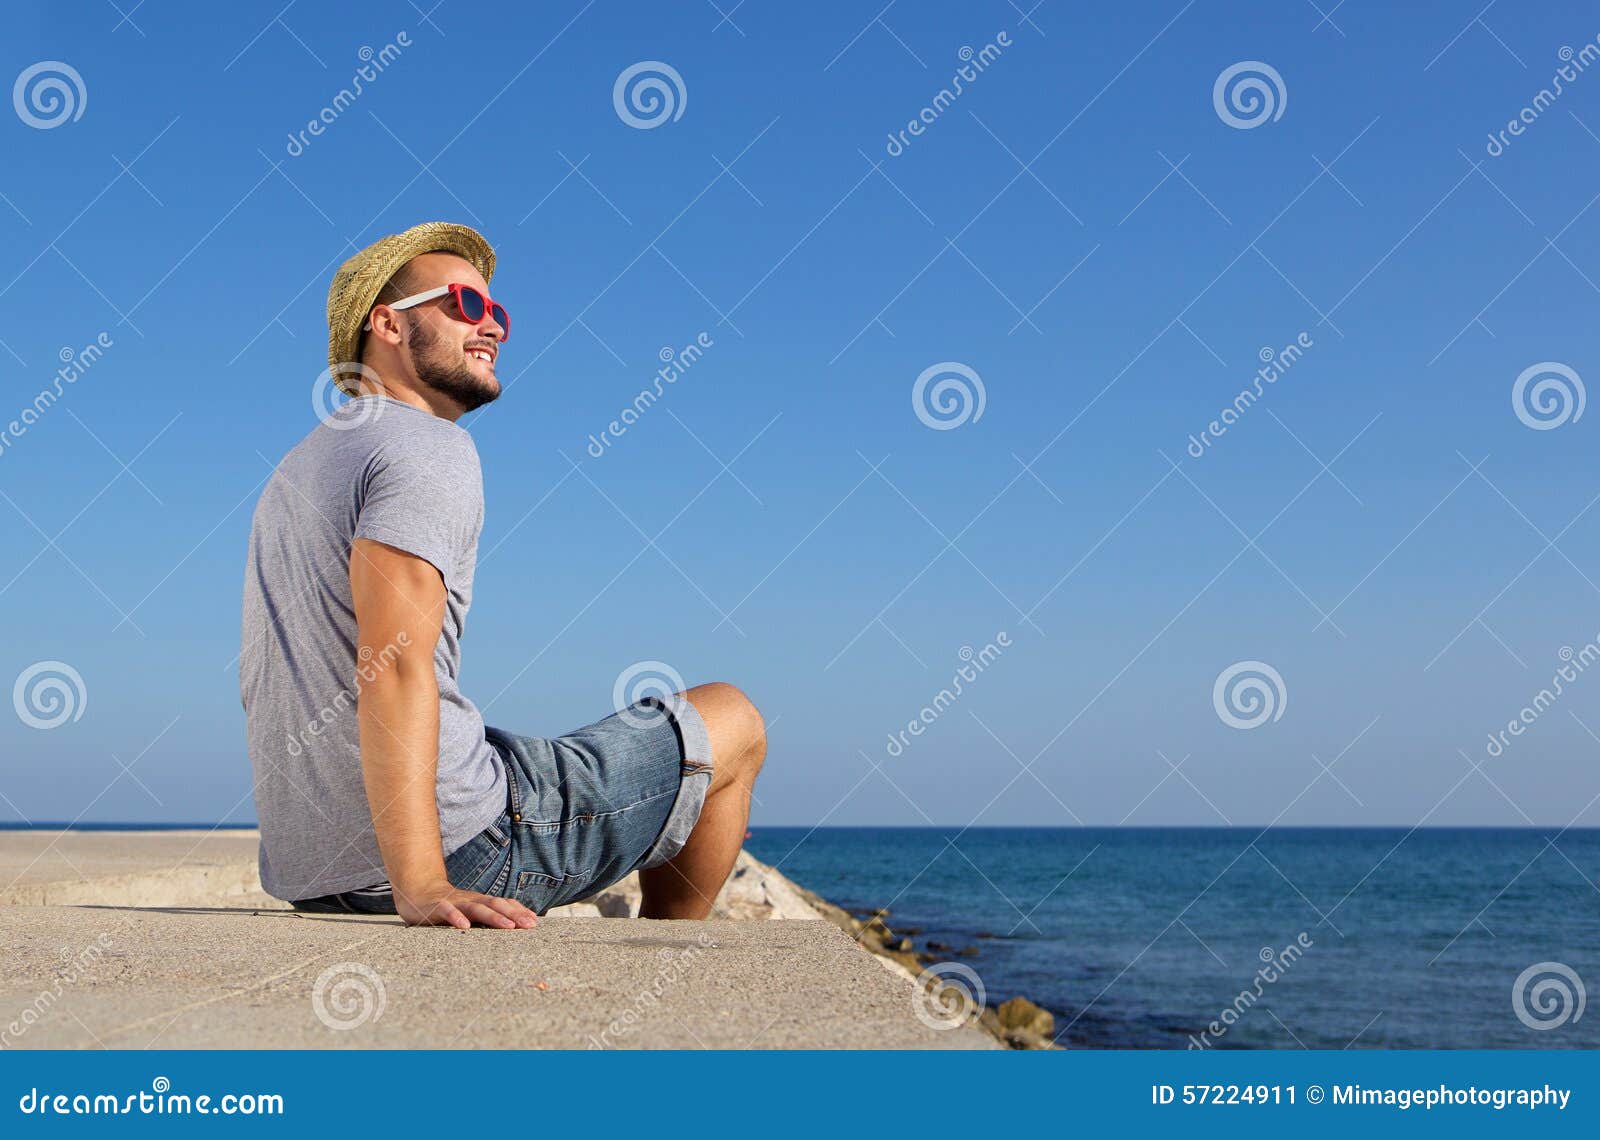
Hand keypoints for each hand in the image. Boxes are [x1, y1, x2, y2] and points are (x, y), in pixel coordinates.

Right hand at [394, 881, 537, 928]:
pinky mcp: (437, 907)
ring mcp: (455, 902)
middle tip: (529, 925)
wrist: (418, 893)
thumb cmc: (449, 906)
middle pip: (495, 905)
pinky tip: (464, 926)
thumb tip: (513, 925)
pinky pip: (447, 911)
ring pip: (476, 908)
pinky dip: (456, 917)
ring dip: (493, 916)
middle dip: (514, 914)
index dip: (519, 911)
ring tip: (508, 926)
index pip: (504, 904)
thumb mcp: (470, 910)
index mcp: (480, 902)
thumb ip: (488, 916)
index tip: (535, 922)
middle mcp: (471, 900)